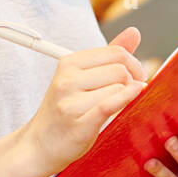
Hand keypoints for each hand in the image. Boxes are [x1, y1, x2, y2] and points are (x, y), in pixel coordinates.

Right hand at [20, 26, 147, 176]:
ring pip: (119, 88)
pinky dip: (127, 99)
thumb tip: (134, 32)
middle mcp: (67, 79)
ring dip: (125, 98)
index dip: (134, 63)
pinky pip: (111, 104)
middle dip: (132, 81)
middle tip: (130, 92)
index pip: (115, 52)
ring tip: (115, 105)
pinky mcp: (79, 123)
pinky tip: (133, 98)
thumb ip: (110, 55)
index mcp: (68, 63)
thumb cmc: (65, 109)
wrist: (40, 144)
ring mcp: (71, 102)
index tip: (137, 75)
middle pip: (120, 70)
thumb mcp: (82, 77)